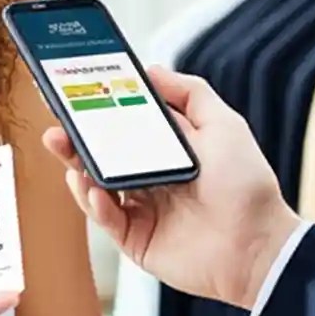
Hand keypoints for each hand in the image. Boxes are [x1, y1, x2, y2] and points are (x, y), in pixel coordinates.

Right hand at [42, 67, 301, 308]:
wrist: (257, 245)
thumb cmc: (247, 186)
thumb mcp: (224, 124)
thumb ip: (190, 92)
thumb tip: (152, 70)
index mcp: (167, 150)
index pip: (124, 125)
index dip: (100, 109)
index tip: (76, 91)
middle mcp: (150, 177)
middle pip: (102, 154)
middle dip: (75, 136)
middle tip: (57, 121)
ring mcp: (141, 209)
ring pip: (95, 184)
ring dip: (76, 166)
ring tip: (65, 149)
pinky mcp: (136, 239)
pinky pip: (106, 219)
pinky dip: (94, 203)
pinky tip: (92, 189)